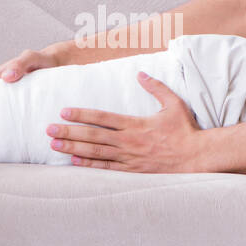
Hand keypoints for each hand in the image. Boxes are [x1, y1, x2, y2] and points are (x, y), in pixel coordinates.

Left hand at [46, 71, 206, 172]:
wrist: (197, 158)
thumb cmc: (186, 130)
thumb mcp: (174, 104)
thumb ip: (156, 87)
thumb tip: (140, 73)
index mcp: (135, 124)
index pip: (102, 117)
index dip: (81, 114)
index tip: (64, 111)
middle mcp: (128, 141)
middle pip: (92, 136)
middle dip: (69, 132)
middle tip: (48, 129)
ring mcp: (129, 158)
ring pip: (95, 153)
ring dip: (73, 148)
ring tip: (54, 144)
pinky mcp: (133, 172)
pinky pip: (106, 169)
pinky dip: (89, 165)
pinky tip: (74, 161)